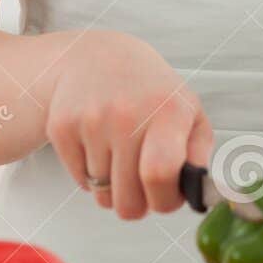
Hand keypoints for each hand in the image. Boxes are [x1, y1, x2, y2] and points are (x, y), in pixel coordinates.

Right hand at [44, 31, 213, 219]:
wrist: (98, 58)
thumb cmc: (151, 92)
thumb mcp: (188, 111)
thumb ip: (199, 155)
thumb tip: (201, 195)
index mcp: (167, 111)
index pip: (159, 175)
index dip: (164, 200)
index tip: (166, 196)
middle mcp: (126, 114)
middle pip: (127, 201)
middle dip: (138, 204)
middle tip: (141, 182)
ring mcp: (90, 120)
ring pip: (102, 195)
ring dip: (113, 186)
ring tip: (120, 155)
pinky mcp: (62, 127)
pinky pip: (79, 181)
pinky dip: (90, 174)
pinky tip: (98, 146)